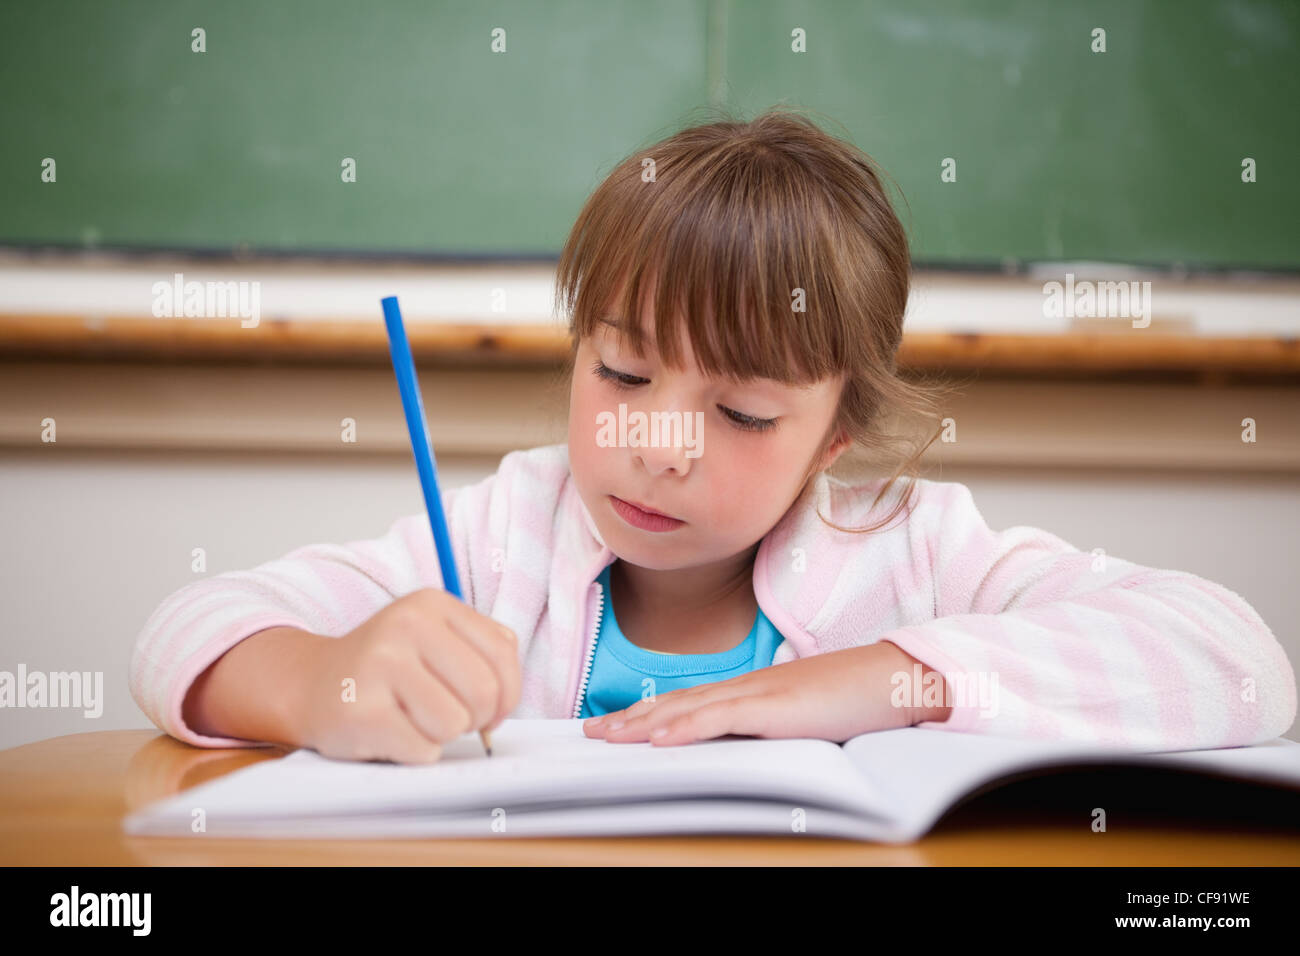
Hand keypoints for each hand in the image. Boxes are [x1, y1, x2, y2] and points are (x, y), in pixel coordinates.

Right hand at [296, 588, 520, 763]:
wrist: (312, 684)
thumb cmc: (387, 669)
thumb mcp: (436, 640)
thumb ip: (483, 657)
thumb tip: (502, 705)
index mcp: (432, 604)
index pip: (502, 653)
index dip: (507, 693)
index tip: (490, 708)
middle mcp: (405, 625)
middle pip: (483, 692)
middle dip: (476, 718)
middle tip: (450, 717)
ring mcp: (379, 665)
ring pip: (454, 724)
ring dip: (441, 735)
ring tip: (413, 719)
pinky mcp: (361, 711)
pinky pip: (423, 750)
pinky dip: (415, 752)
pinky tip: (391, 732)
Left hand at [583, 641, 951, 745]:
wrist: (894, 677)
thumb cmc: (858, 699)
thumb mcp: (806, 718)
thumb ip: (774, 727)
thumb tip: (751, 746)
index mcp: (753, 691)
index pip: (689, 702)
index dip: (649, 713)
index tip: (616, 726)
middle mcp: (747, 687)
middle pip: (676, 702)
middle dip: (630, 719)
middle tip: (590, 732)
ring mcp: (759, 694)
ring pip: (688, 708)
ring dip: (643, 723)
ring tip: (606, 736)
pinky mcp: (775, 706)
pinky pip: (721, 718)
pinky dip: (686, 727)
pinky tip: (658, 739)